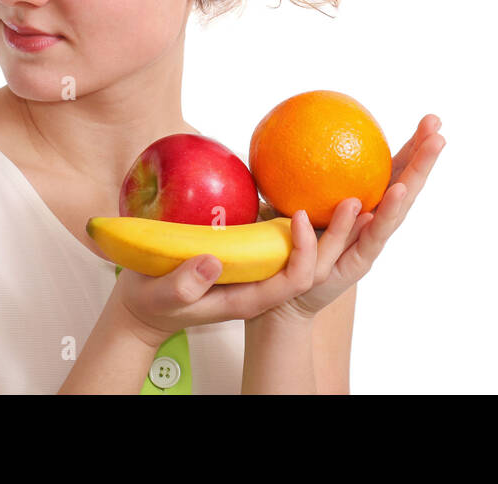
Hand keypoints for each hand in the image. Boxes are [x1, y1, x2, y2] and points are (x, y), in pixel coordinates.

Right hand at [110, 207, 327, 347]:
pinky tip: (300, 192)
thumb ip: (184, 283)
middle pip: (309, 264)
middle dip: (335, 237)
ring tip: (343, 194)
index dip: (303, 250)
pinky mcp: (246, 255)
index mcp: (247, 298)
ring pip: (299, 251)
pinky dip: (296, 221)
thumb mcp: (162, 295)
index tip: (296, 215)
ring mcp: (254, 271)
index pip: (292, 280)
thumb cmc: (151, 302)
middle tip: (352, 199)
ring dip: (325, 227)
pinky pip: (279, 240)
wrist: (145, 304)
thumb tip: (213, 259)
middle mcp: (258, 285)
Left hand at [261, 114, 446, 321]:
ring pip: (390, 219)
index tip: (431, 120)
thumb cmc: (290, 239)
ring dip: (403, 195)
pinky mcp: (352, 267)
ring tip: (411, 177)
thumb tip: (290, 125)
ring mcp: (367, 245)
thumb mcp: (294, 196)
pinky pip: (354, 242)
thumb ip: (299, 171)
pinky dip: (357, 224)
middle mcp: (375, 222)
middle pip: (405, 189)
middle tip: (439, 135)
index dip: (414, 147)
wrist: (284, 291)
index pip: (395, 169)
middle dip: (424, 163)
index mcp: (368, 202)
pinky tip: (357, 204)